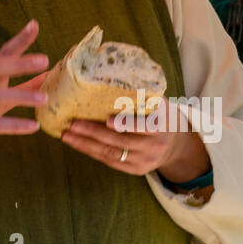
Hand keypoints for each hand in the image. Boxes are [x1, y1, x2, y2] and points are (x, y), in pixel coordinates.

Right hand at [0, 19, 48, 163]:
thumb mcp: (1, 98)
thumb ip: (25, 86)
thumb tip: (49, 75)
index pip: (3, 54)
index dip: (18, 40)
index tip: (34, 24)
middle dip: (20, 63)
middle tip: (44, 59)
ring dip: (21, 96)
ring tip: (44, 99)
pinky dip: (14, 125)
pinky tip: (34, 126)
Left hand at [61, 99, 209, 179]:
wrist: (174, 143)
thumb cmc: (160, 115)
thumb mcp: (158, 103)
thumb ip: (140, 95)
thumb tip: (110, 74)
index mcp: (161, 126)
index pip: (144, 127)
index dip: (126, 125)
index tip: (108, 120)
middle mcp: (154, 146)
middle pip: (120, 141)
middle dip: (93, 133)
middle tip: (73, 123)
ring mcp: (144, 161)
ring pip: (111, 154)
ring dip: (86, 145)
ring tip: (67, 135)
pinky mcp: (135, 170)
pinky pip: (111, 161)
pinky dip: (92, 152)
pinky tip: (78, 143)